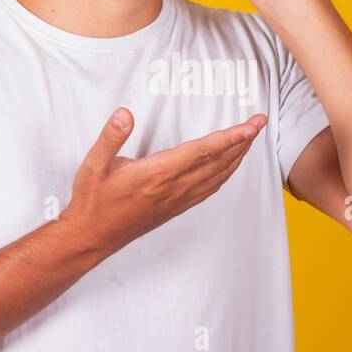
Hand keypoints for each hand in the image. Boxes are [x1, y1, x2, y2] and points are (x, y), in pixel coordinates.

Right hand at [60, 107, 267, 256]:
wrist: (91, 237)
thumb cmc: (93, 200)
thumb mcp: (93, 164)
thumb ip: (110, 137)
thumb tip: (124, 114)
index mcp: (157, 173)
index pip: (202, 151)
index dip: (230, 137)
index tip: (250, 125)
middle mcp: (172, 187)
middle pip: (218, 161)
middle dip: (242, 141)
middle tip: (259, 123)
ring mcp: (176, 200)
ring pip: (217, 176)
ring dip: (237, 157)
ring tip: (249, 139)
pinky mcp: (175, 208)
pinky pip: (209, 190)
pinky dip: (225, 175)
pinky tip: (228, 168)